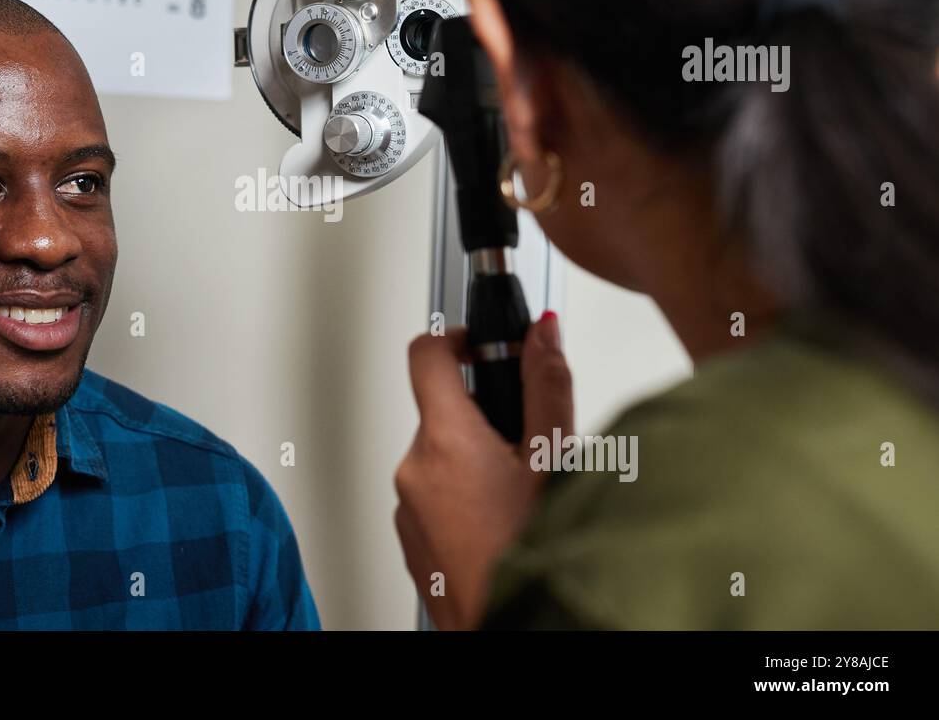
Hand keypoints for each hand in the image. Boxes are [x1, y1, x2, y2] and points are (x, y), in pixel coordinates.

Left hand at [394, 312, 572, 629]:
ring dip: (473, 464)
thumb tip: (542, 332)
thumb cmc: (529, 554)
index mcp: (444, 439)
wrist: (511, 627)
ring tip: (518, 495)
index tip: (480, 348)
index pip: (425, 352)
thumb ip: (547, 386)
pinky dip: (463, 500)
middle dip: (481, 419)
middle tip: (524, 445)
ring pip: (439, 460)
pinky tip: (500, 524)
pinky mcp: (411, 540)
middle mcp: (413, 469)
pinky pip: (433, 499)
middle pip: (440, 413)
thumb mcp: (554, 460)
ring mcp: (406, 508)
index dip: (455, 339)